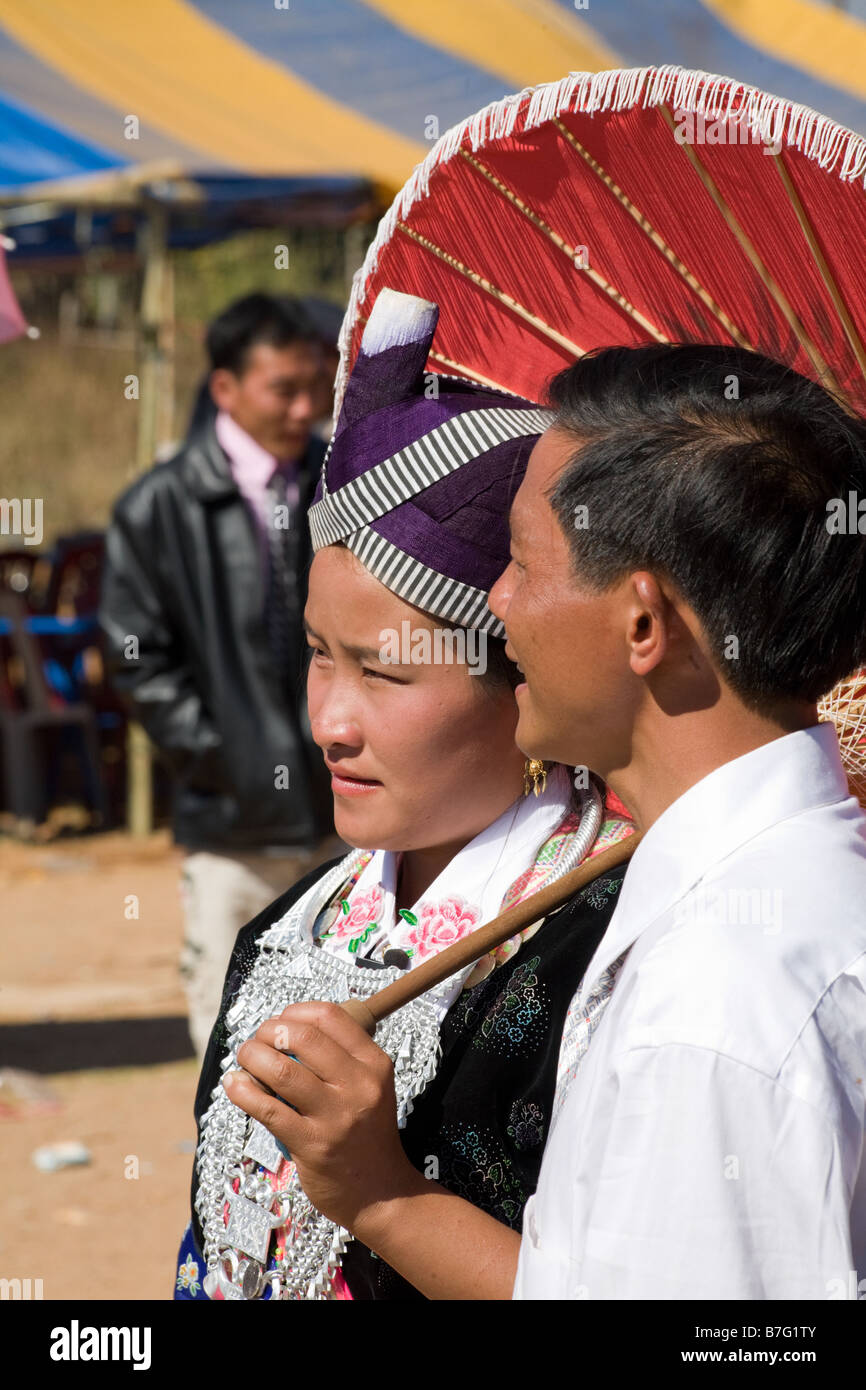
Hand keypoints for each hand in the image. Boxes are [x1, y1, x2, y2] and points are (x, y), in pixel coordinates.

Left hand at [224, 1000, 416, 1232]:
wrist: (381, 1193)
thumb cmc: (367, 1135)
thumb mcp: (372, 1086)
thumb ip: (340, 1059)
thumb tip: (288, 1031)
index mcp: (374, 1064)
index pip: (330, 1016)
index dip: (295, 1011)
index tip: (280, 1021)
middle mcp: (358, 1085)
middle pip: (302, 1037)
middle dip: (269, 1031)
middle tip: (258, 1041)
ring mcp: (335, 1116)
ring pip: (281, 1070)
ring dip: (252, 1057)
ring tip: (245, 1060)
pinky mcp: (311, 1144)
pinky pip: (267, 1109)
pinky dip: (243, 1091)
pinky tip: (235, 1085)